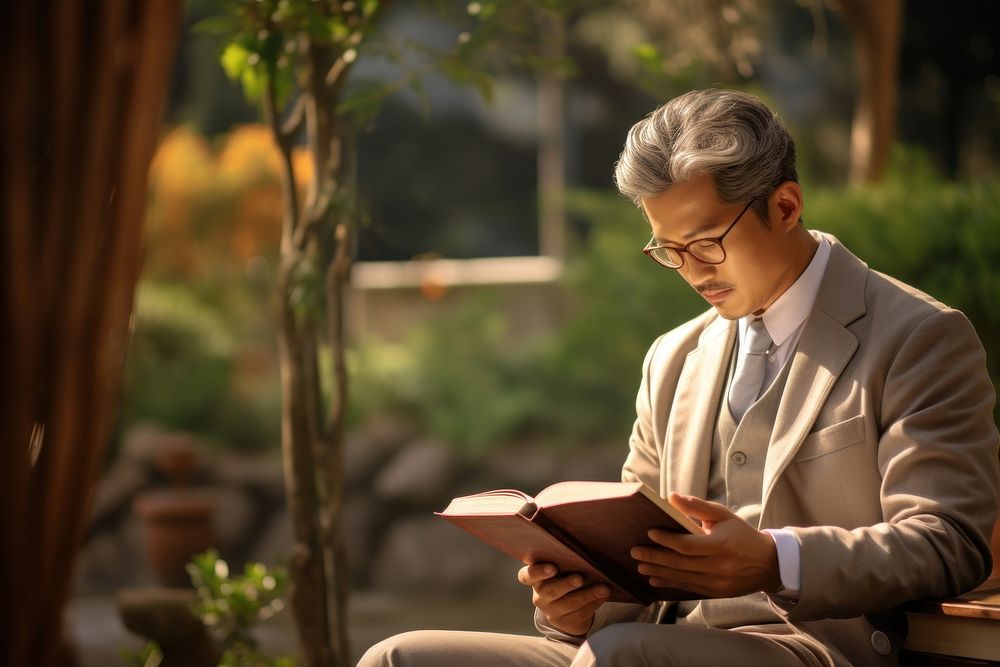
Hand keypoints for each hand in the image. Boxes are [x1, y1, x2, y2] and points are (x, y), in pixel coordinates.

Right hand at [517, 563, 609, 636]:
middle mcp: (539, 596)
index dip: (538, 572)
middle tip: (580, 578)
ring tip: (602, 588)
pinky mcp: (564, 622)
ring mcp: (550, 611)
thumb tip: (584, 555)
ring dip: (587, 595)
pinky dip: (593, 603)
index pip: (526, 575)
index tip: (553, 568)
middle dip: (566, 584)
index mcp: (534, 579)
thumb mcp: (559, 569)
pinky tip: (603, 595)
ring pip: (568, 604)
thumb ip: (564, 562)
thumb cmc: (563, 577)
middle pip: (550, 591)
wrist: (566, 606)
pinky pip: (579, 614)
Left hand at [629, 493, 781, 597]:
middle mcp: (718, 566)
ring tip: (640, 566)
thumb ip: (697, 506)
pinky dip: (670, 584)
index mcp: (720, 545)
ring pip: (682, 578)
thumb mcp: (723, 515)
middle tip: (635, 552)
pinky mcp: (717, 593)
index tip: (649, 533)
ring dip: (658, 572)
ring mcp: (717, 583)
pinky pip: (689, 588)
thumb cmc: (742, 534)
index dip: (666, 540)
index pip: (687, 545)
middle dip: (654, 557)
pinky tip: (655, 579)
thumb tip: (671, 497)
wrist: (769, 564)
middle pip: (679, 563)